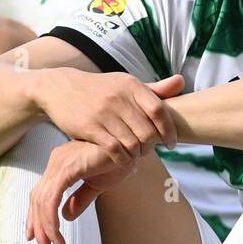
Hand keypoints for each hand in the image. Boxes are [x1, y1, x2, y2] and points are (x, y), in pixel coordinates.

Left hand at [26, 139, 135, 243]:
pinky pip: (52, 199)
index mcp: (61, 165)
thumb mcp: (97, 184)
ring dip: (46, 227)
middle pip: (37, 198)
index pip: (41, 194)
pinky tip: (57, 234)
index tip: (38, 237)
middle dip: (38, 226)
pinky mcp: (67, 168)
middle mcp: (56, 162)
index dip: (36, 217)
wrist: (132, 146)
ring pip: (42, 201)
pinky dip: (51, 219)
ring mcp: (60, 164)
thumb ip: (80, 198)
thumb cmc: (118, 160)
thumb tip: (65, 216)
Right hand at [34, 68, 181, 154]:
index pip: (160, 111)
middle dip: (151, 147)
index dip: (169, 131)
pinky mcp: (90, 127)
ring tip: (136, 156)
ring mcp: (104, 112)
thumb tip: (182, 82)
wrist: (60, 88)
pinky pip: (114, 150)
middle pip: (147, 132)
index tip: (170, 143)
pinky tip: (123, 161)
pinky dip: (123, 160)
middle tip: (148, 152)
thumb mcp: (126, 83)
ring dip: (137, 155)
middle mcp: (119, 97)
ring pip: (132, 143)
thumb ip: (155, 89)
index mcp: (132, 86)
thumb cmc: (100, 89)